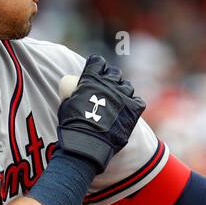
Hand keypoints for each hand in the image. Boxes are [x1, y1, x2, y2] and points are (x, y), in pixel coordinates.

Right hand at [57, 55, 145, 170]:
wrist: (87, 142)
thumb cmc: (72, 125)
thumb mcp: (66, 104)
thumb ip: (73, 93)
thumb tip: (74, 90)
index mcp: (91, 79)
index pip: (97, 62)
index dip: (97, 65)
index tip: (97, 70)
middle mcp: (109, 83)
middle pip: (115, 72)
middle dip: (112, 77)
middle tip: (109, 87)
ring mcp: (123, 95)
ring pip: (127, 86)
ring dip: (123, 91)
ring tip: (119, 101)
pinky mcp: (133, 109)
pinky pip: (138, 101)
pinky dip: (134, 105)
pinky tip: (129, 110)